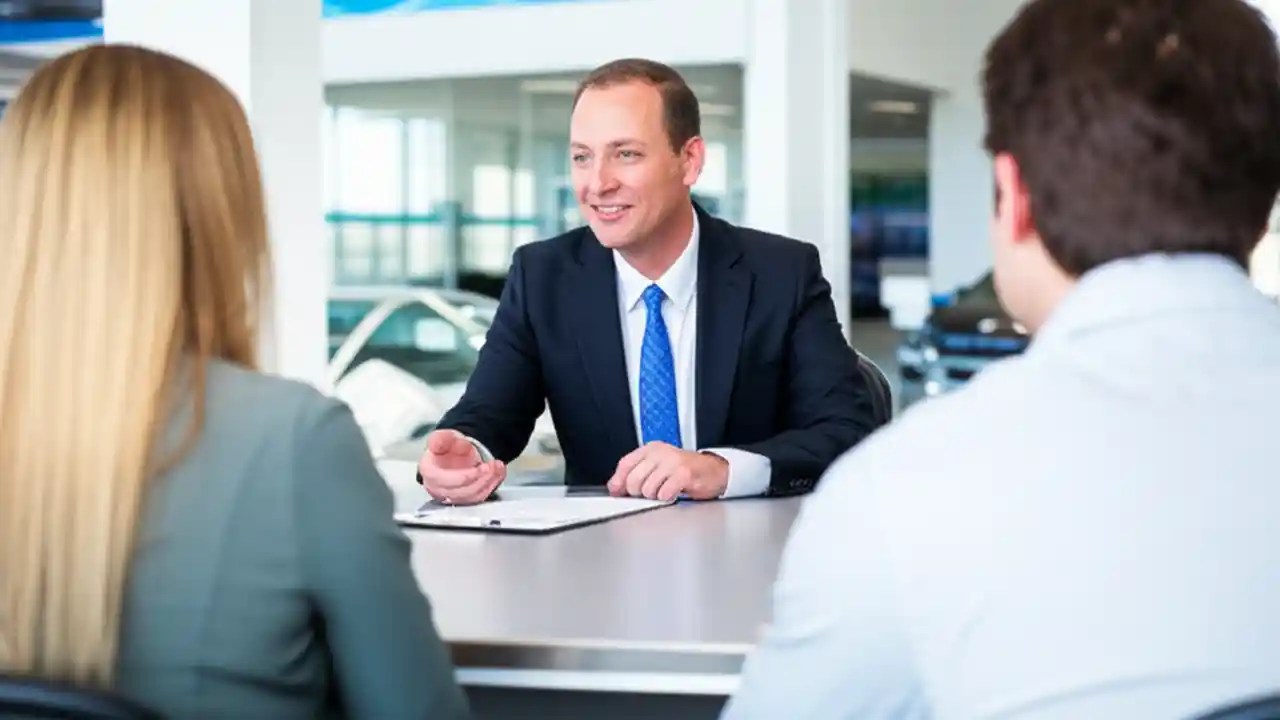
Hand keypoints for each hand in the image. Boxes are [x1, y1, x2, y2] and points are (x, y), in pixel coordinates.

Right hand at [418, 429, 505, 505]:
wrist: (458, 452)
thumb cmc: (449, 447)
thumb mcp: (445, 437)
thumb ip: (441, 439)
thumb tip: (436, 443)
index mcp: (430, 472)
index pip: (446, 481)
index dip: (465, 476)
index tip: (481, 468)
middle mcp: (438, 488)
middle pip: (461, 491)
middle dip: (481, 479)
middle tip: (492, 466)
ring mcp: (452, 496)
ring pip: (472, 496)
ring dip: (489, 482)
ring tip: (497, 466)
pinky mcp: (465, 499)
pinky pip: (480, 497)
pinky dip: (492, 485)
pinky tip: (497, 473)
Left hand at [606, 442, 728, 500]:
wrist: (714, 470)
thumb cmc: (685, 470)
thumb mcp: (657, 467)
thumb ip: (635, 474)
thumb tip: (615, 487)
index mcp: (651, 449)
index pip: (625, 464)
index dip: (619, 482)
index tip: (618, 493)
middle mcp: (660, 452)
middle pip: (634, 479)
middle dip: (638, 493)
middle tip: (650, 493)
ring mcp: (673, 462)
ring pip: (647, 489)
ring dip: (654, 497)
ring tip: (664, 491)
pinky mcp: (684, 473)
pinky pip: (664, 493)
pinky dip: (667, 498)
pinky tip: (673, 493)